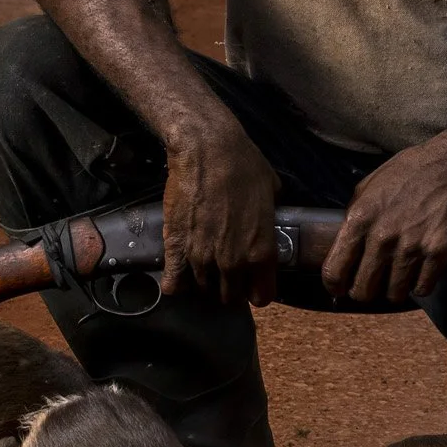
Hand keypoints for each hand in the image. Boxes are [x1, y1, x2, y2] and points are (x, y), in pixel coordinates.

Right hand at [161, 118, 278, 306]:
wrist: (207, 150)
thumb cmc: (245, 166)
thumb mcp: (272, 195)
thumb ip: (267, 222)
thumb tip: (265, 225)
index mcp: (261, 253)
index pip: (262, 296)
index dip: (258, 290)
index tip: (253, 282)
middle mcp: (233, 263)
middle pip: (230, 296)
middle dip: (230, 286)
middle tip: (226, 271)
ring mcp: (202, 259)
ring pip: (203, 289)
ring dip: (204, 281)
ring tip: (203, 265)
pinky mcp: (176, 249)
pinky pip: (174, 283)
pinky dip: (176, 282)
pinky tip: (178, 275)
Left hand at [322, 136, 446, 303]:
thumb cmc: (410, 171)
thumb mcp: (369, 186)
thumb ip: (354, 213)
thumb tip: (345, 238)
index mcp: (359, 220)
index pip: (334, 270)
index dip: (335, 286)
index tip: (340, 289)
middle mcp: (381, 238)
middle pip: (363, 290)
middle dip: (365, 292)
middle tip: (373, 287)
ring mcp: (410, 247)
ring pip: (394, 293)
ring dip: (395, 291)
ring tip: (399, 281)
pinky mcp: (437, 252)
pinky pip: (423, 287)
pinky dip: (421, 286)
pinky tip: (421, 276)